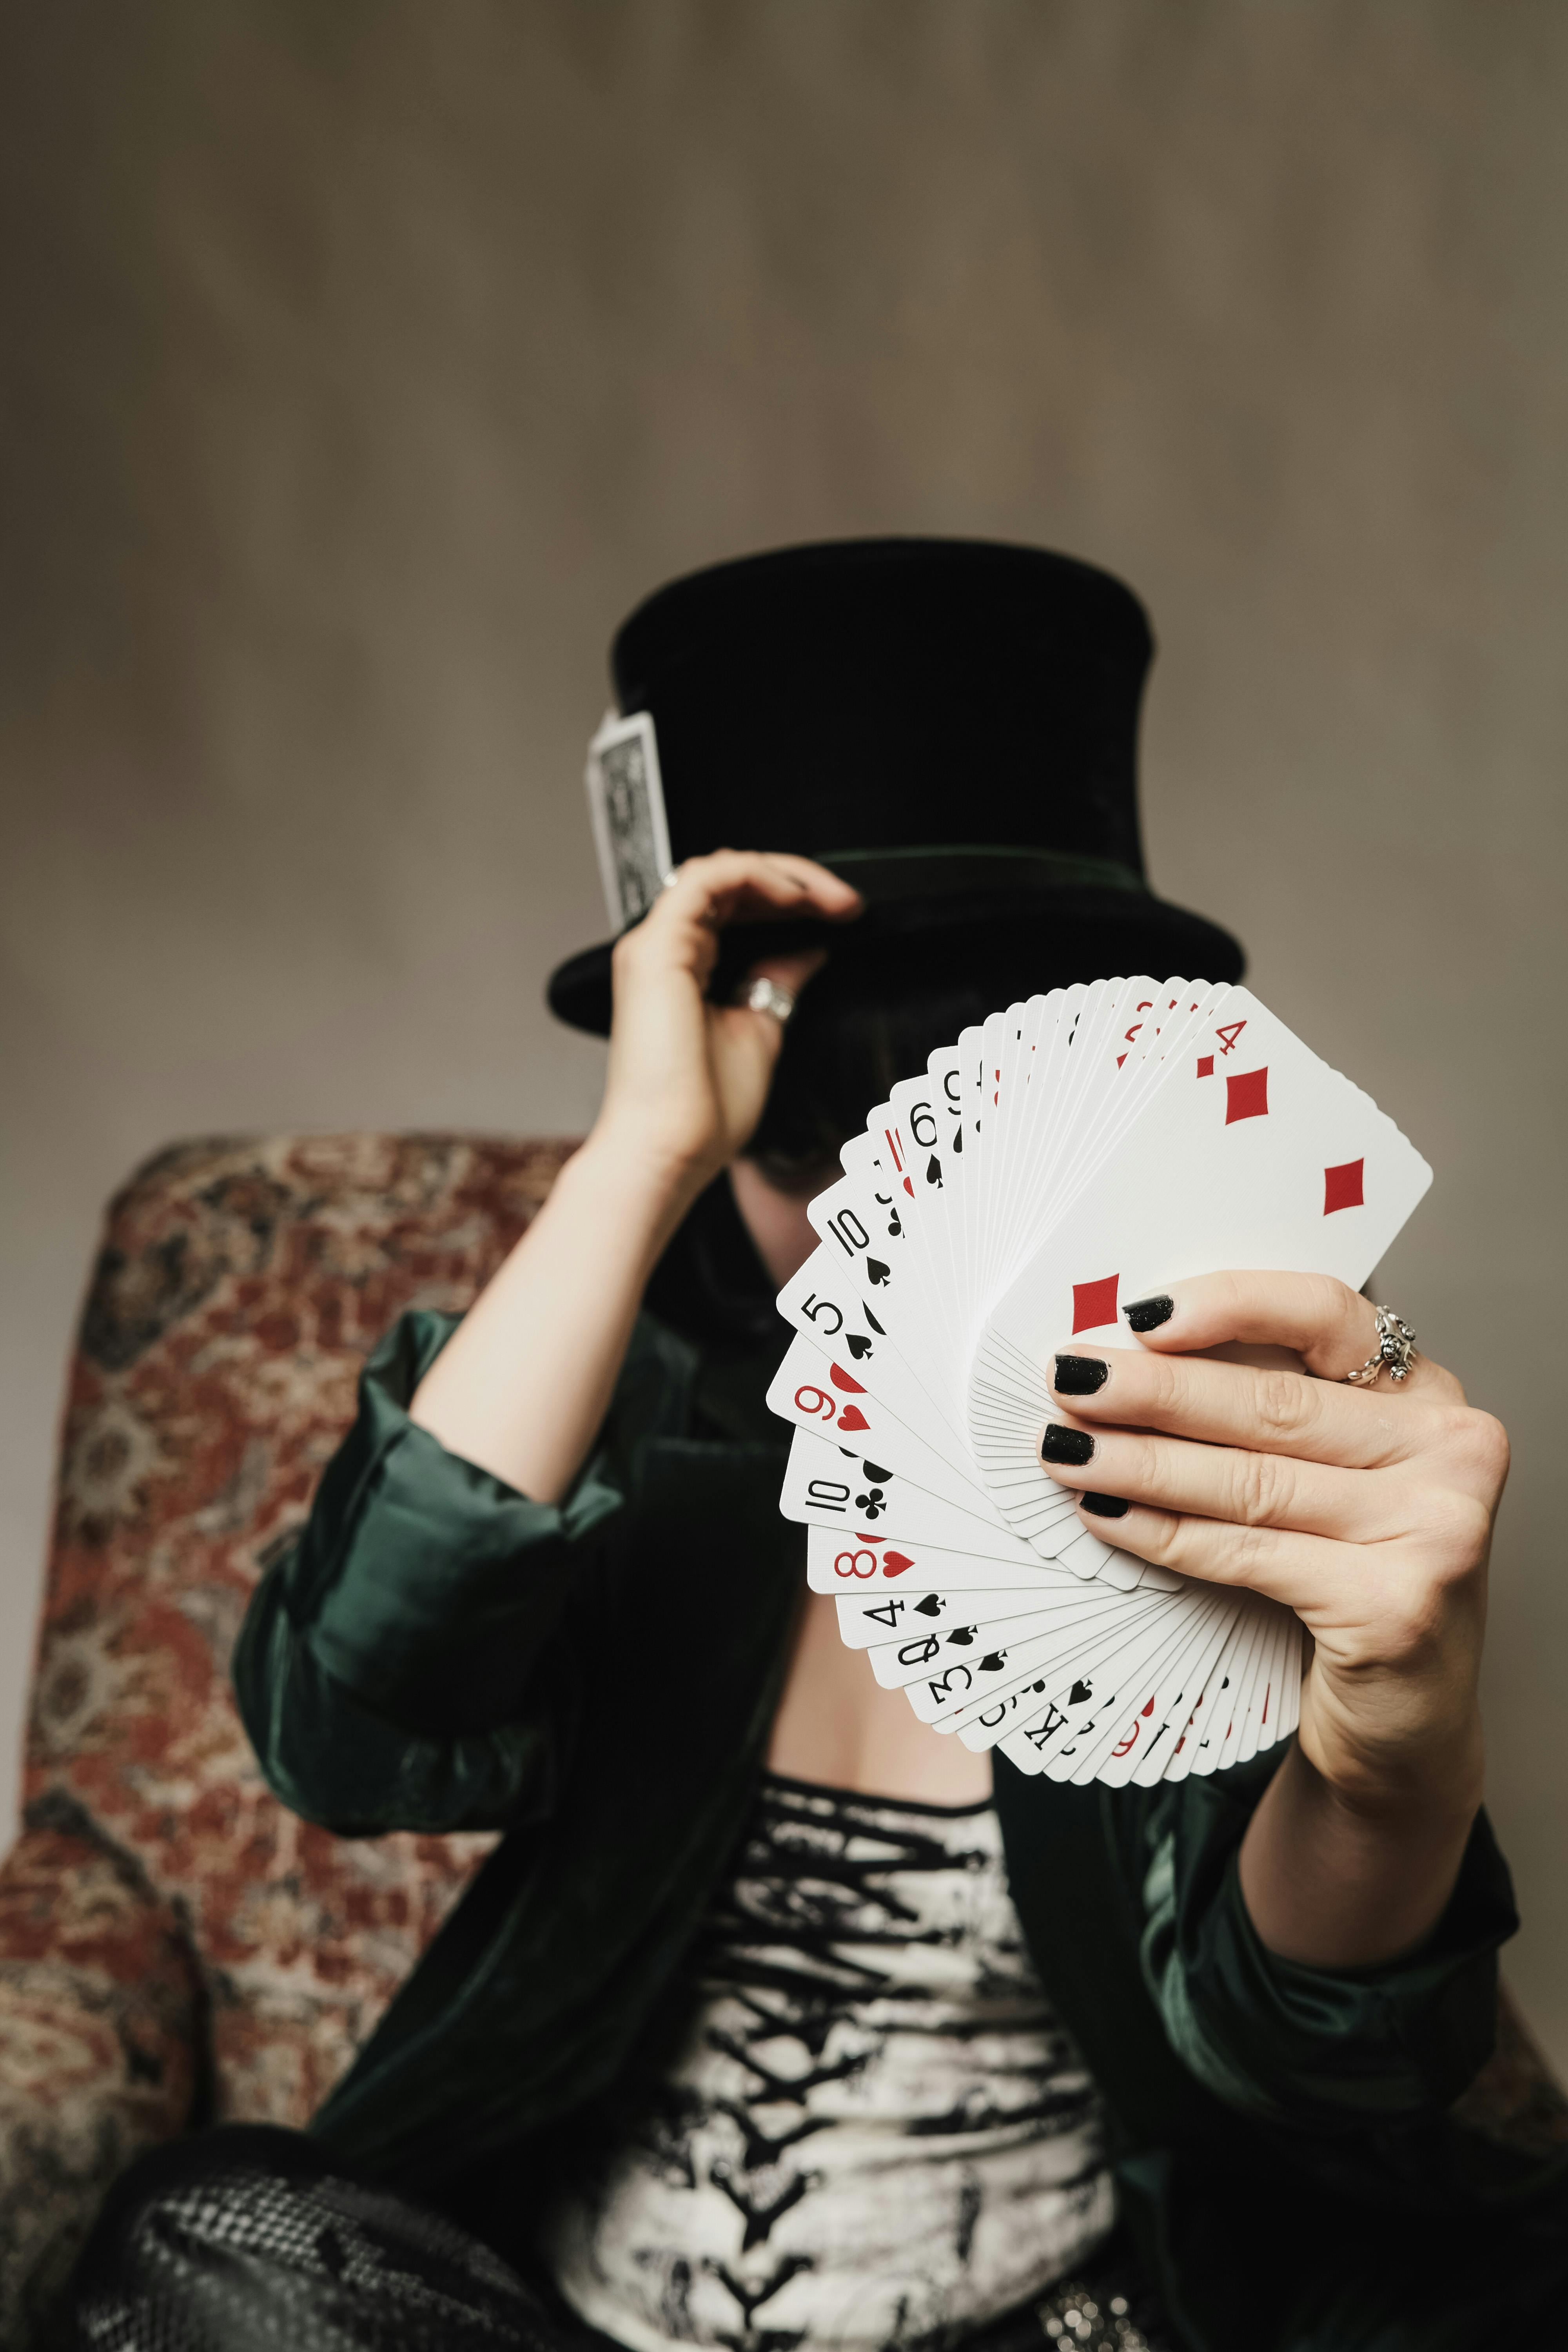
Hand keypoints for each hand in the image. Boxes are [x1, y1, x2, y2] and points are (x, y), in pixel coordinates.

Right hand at [597, 849, 861, 1196]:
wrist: (671, 1149)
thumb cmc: (703, 1110)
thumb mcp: (761, 1028)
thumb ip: (780, 980)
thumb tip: (810, 946)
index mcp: (682, 968)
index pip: (734, 906)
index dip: (790, 900)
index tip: (843, 915)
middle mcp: (662, 950)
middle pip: (728, 881)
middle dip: (794, 882)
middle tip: (845, 902)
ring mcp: (654, 945)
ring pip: (718, 871)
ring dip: (780, 874)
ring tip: (827, 897)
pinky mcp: (656, 947)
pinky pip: (706, 881)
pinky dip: (754, 877)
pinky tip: (794, 897)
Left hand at [1045, 1273, 1503, 1809]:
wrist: (1408, 1717)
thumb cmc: (1356, 1577)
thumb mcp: (1331, 1477)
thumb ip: (1269, 1414)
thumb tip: (1131, 1358)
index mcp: (1429, 1394)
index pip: (1327, 1312)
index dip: (1231, 1305)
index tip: (1142, 1315)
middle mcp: (1450, 1449)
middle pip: (1274, 1404)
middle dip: (1153, 1390)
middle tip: (1068, 1379)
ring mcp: (1433, 1527)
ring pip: (1250, 1479)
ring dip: (1138, 1462)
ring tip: (1063, 1449)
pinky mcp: (1395, 1604)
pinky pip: (1247, 1553)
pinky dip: (1163, 1533)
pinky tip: (1104, 1514)